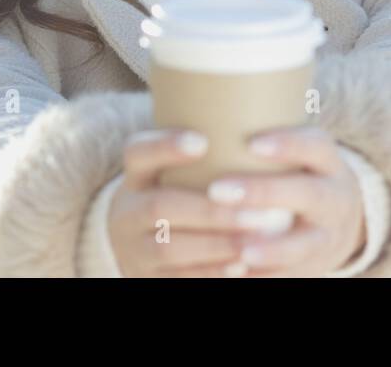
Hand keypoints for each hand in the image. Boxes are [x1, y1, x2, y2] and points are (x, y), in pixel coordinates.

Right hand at [107, 128, 258, 276]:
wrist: (140, 246)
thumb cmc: (179, 195)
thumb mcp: (178, 172)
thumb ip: (208, 152)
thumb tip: (262, 110)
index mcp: (137, 176)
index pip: (138, 152)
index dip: (166, 146)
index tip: (202, 141)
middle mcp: (128, 211)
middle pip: (161, 206)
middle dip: (212, 210)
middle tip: (258, 211)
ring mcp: (134, 249)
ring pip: (169, 248)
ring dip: (218, 244)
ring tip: (257, 238)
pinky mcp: (148, 279)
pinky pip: (178, 278)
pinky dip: (212, 272)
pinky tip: (242, 265)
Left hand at [205, 125, 366, 276]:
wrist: (343, 223)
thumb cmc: (301, 176)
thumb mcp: (299, 154)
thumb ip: (264, 137)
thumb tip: (201, 100)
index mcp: (328, 162)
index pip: (315, 145)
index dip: (287, 144)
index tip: (251, 142)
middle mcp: (334, 198)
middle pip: (308, 194)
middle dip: (263, 192)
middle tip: (217, 190)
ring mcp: (326, 237)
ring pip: (303, 245)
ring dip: (269, 248)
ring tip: (237, 248)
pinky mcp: (313, 268)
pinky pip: (290, 276)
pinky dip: (263, 277)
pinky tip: (233, 273)